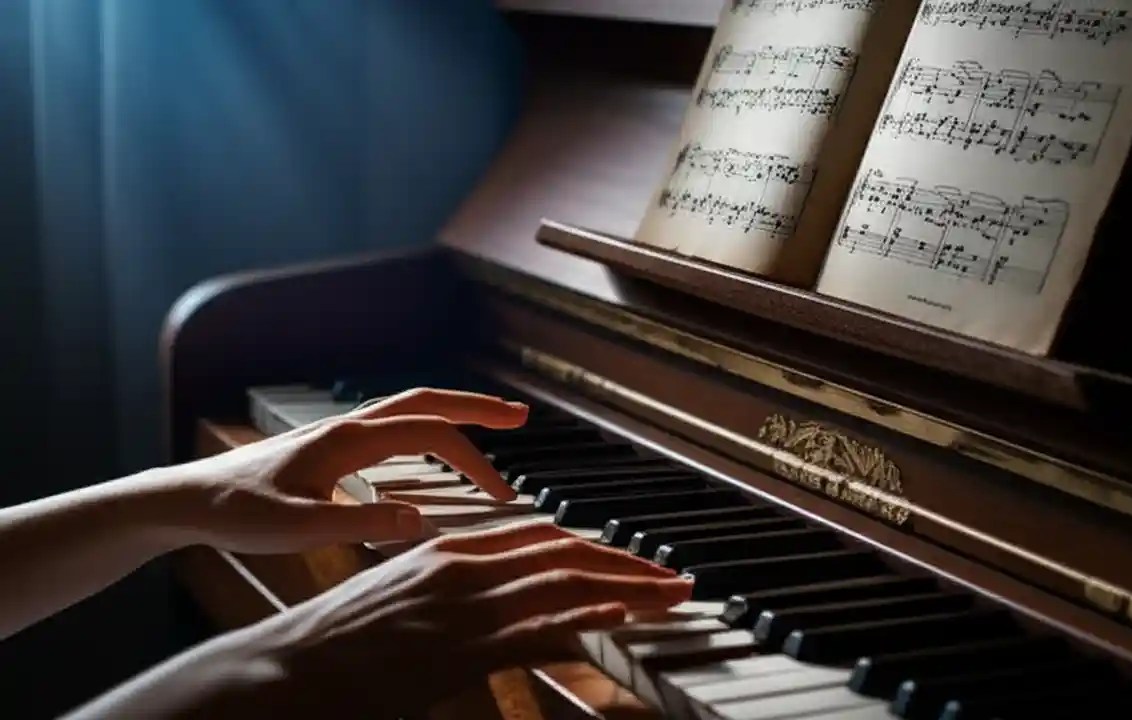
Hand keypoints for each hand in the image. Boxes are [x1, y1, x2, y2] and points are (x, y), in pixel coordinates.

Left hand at [169, 387, 527, 553]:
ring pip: (410, 408)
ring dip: (454, 413)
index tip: (505, 494)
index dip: (475, 459)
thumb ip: (359, 523)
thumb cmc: (236, 513)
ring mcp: (340, 432)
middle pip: (427, 402)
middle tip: (522, 416)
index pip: (431, 434)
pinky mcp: (331, 445)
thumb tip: (421, 518)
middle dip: (478, 407)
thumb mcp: (297, 528)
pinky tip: (433, 443)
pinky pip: (393, 424)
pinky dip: (428, 426)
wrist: (188, 500)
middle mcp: (349, 426)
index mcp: (349, 439)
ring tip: (492, 424)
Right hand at [245, 522, 693, 717]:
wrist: (282, 668)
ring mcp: (463, 607)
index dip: (598, 549)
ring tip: (671, 596)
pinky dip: (583, 622)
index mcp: (450, 549)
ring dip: (627, 589)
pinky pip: (536, 630)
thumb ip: (455, 590)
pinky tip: (618, 620)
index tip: (634, 563)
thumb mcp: (402, 596)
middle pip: (567, 554)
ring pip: (565, 585)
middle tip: (674, 579)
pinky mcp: (458, 650)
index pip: (544, 538)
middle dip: (629, 565)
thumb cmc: (337, 640)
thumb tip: (503, 598)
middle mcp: (463, 566)